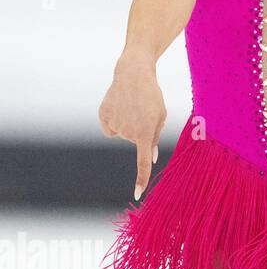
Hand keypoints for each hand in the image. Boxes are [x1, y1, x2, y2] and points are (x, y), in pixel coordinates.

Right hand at [98, 62, 165, 200]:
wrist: (134, 74)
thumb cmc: (152, 96)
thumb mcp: (160, 116)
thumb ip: (154, 138)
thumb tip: (150, 158)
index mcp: (146, 133)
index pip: (142, 162)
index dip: (140, 179)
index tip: (138, 194)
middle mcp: (128, 132)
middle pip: (135, 141)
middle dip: (140, 130)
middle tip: (143, 111)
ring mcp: (114, 125)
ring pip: (122, 134)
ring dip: (128, 123)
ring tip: (132, 106)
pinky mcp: (103, 117)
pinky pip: (110, 129)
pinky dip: (114, 121)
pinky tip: (119, 107)